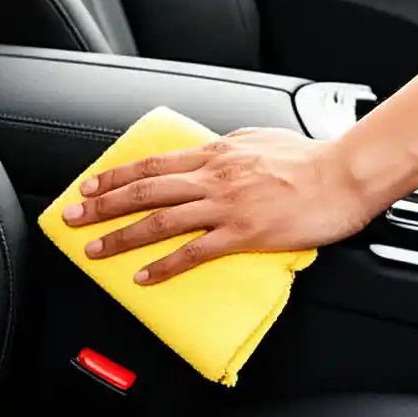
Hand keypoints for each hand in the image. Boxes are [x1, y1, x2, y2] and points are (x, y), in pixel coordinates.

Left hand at [61, 128, 381, 283]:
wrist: (344, 173)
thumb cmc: (310, 158)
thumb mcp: (257, 140)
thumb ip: (227, 151)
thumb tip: (206, 156)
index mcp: (215, 153)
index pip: (152, 164)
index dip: (115, 176)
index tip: (89, 186)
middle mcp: (213, 177)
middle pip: (144, 191)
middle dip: (102, 206)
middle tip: (72, 218)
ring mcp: (225, 206)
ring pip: (160, 221)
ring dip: (121, 237)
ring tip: (95, 251)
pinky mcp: (243, 234)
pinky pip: (194, 252)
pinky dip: (164, 265)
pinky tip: (143, 276)